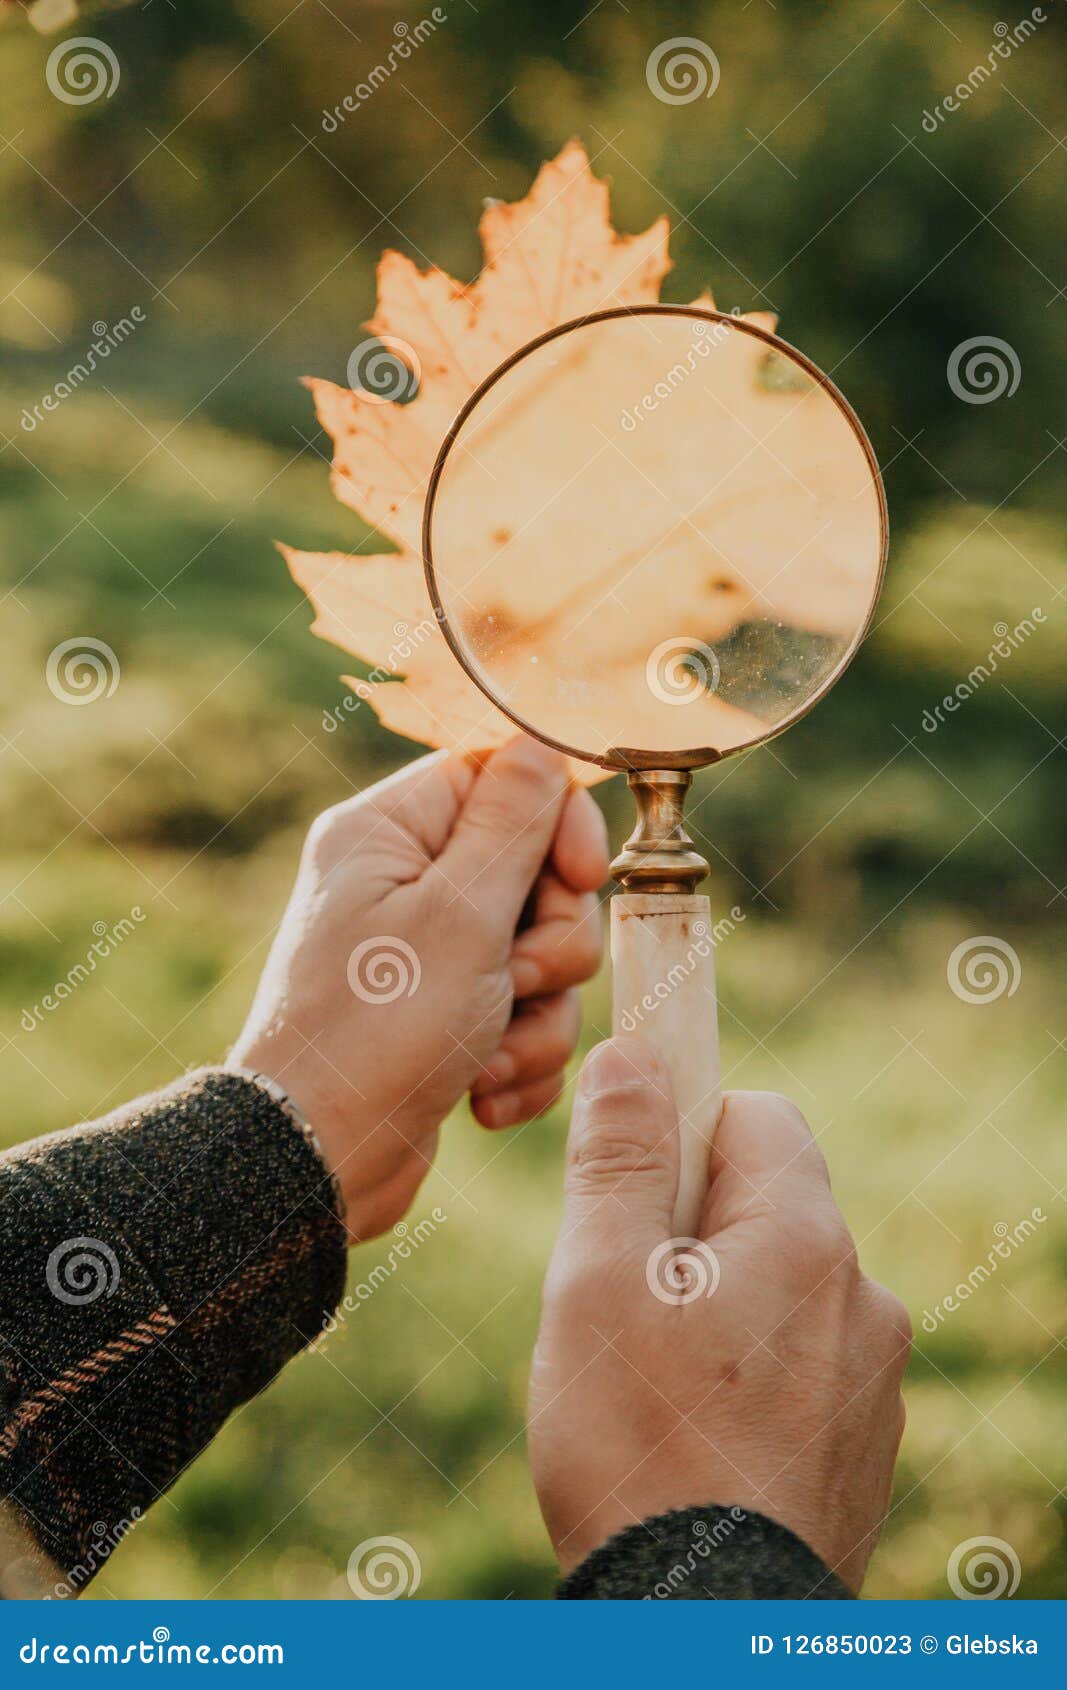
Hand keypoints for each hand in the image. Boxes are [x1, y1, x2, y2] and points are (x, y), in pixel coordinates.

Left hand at [229, 738, 607, 1239]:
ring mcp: (422, 956)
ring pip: (541, 956)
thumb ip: (514, 822)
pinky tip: (481, 1097)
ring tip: (489, 1057)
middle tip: (516, 980)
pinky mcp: (442, 1020)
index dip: (560, 825)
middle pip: (538, 874)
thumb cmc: (379, 1028)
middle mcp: (402, 883)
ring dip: (538, 1016)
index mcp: (389, 831)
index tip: (581, 875)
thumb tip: (540, 740)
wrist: (318, 1158)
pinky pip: (522, 1018)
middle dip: (552, 943)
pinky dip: (517, 1060)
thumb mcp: (461, 913)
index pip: (505, 778)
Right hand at [528, 1037, 910, 1592]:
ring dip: (719, 1308)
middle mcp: (862, 1299)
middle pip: (768, 1206)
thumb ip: (619, 1156)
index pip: (757, 1115)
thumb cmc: (638, 1444)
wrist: (700, 1626)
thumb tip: (632, 1054)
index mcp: (805, 1240)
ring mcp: (873, 1379)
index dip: (684, 1131)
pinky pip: (802, 1368)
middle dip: (691, 1229)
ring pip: (781, 1292)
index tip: (631, 1182)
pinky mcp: (864, 1447)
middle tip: (621, 1302)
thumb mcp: (597, 1280)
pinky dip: (750, 1377)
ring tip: (651, 1386)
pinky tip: (693, 1437)